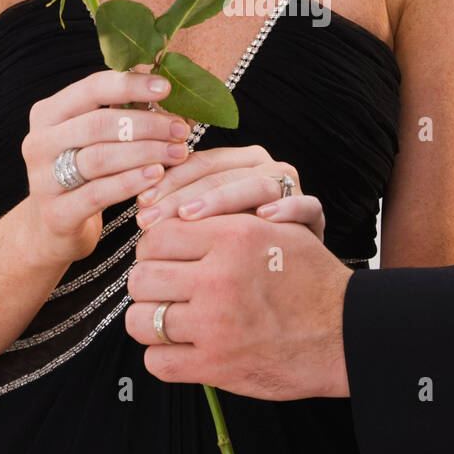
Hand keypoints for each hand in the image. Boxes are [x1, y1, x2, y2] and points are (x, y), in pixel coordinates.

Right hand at [18, 69, 189, 270]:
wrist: (54, 228)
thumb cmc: (86, 173)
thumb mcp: (95, 139)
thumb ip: (124, 114)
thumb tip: (175, 93)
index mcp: (48, 113)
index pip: (91, 88)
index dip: (131, 85)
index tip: (167, 88)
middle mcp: (38, 142)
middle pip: (98, 124)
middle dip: (147, 124)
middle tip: (181, 129)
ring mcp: (43, 179)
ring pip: (100, 158)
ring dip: (146, 152)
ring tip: (178, 152)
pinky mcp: (56, 213)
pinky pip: (98, 193)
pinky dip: (131, 181)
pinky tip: (157, 175)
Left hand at [125, 213, 351, 398]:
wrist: (345, 332)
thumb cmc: (311, 279)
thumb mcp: (277, 230)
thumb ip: (227, 219)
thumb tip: (175, 216)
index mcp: (232, 236)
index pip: (156, 236)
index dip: (153, 249)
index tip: (163, 259)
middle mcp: (218, 277)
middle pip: (140, 278)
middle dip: (147, 285)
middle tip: (163, 291)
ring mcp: (214, 324)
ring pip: (139, 320)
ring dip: (149, 322)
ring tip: (169, 320)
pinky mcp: (215, 365)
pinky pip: (156, 361)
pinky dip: (163, 357)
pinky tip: (181, 349)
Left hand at [135, 145, 323, 241]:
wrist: (300, 289)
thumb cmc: (248, 256)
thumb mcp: (215, 228)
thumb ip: (185, 212)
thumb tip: (140, 212)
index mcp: (242, 164)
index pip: (199, 163)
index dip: (167, 182)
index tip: (140, 207)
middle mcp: (267, 170)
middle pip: (220, 174)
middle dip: (182, 195)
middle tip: (150, 222)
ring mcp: (293, 191)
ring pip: (257, 183)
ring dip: (222, 198)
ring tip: (190, 217)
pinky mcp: (314, 217)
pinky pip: (306, 205)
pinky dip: (287, 207)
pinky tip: (264, 216)